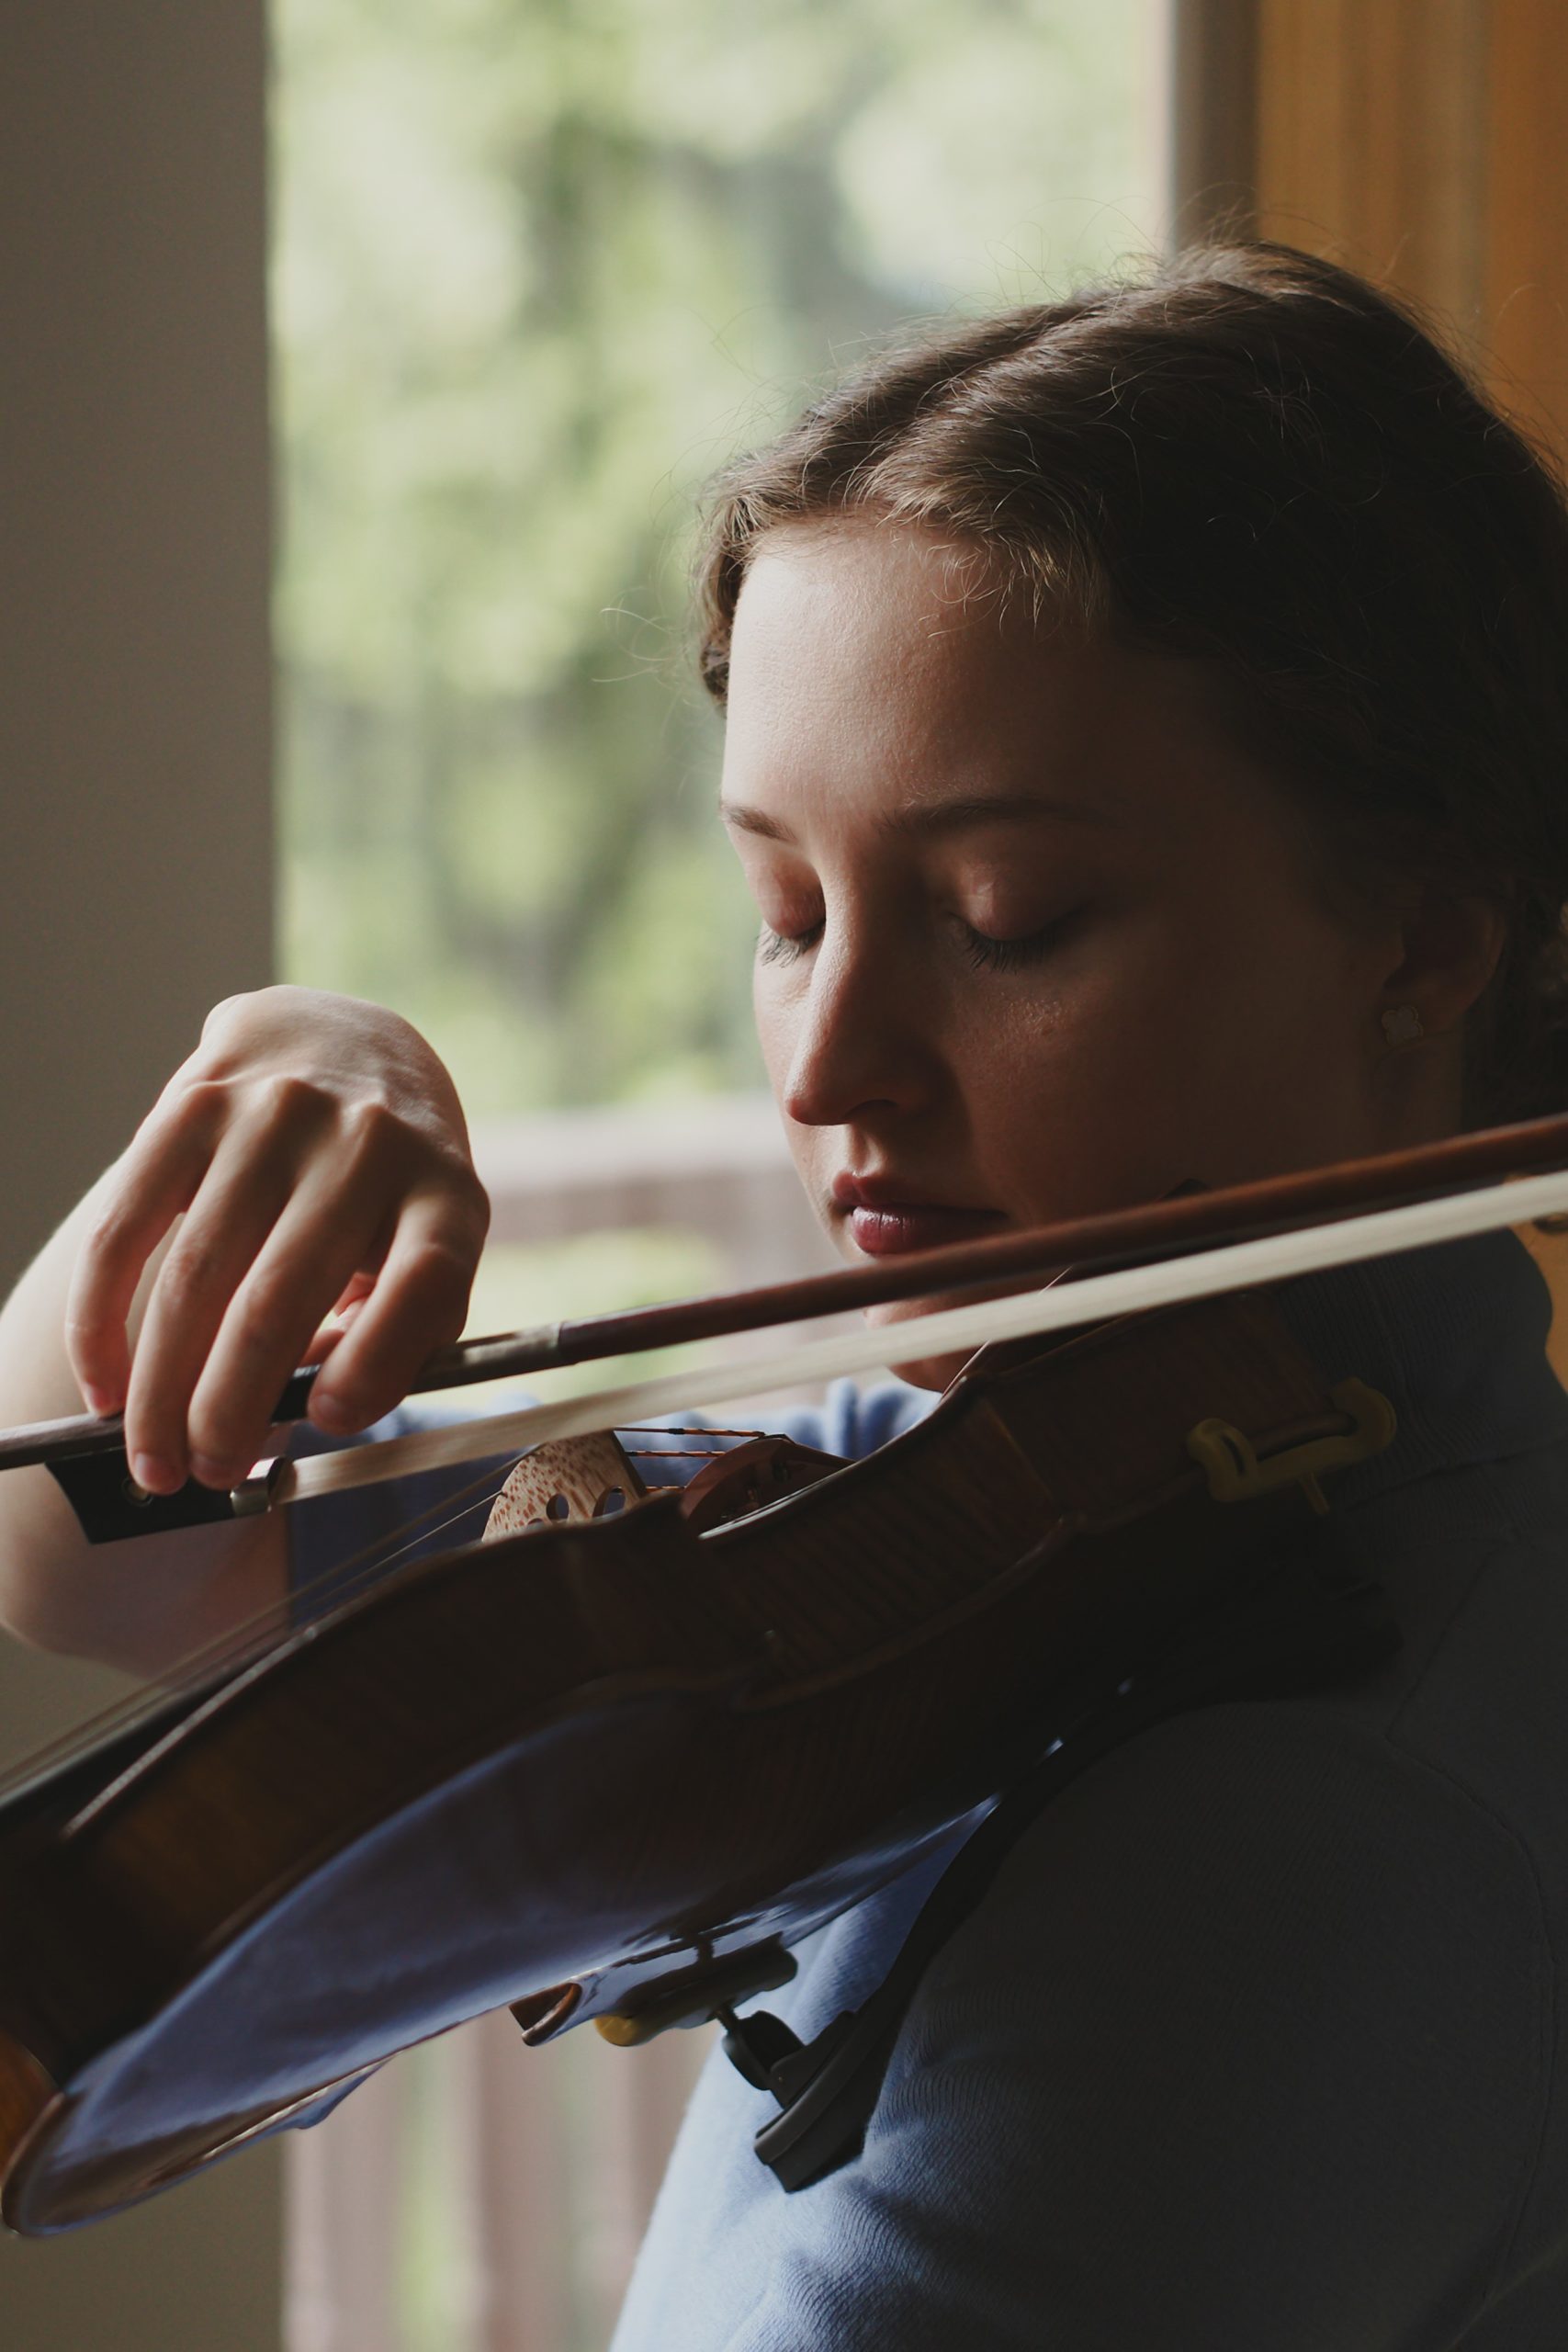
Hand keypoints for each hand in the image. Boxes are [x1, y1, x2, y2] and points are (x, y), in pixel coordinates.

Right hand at [65, 988, 489, 1494]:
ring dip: (160, 1386)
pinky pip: (127, 1228)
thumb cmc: (389, 1188)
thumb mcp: (428, 1245)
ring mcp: (276, 1116)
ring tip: (150, 1457)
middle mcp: (367, 1145)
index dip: (375, 1363)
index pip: (425, 1282)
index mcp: (445, 1193)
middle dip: (228, 1409)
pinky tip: (104, 1383)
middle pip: (280, 1297)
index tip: (329, 1422)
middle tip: (201, 1475)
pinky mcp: (194, 1103)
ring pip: (195, 1275)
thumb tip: (307, 1414)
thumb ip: (394, 1329)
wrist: (344, 1038)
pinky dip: (102, 1321)